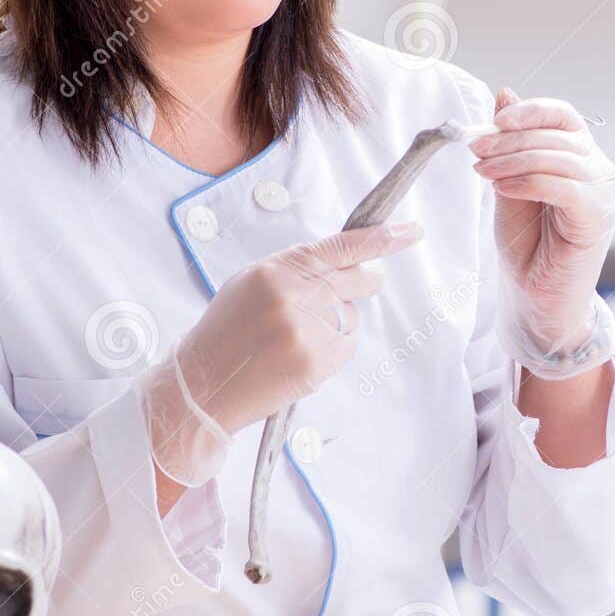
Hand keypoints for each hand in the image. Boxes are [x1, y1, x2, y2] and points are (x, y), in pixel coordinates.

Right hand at [138, 220, 424, 486]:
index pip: (341, 246)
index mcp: (277, 268)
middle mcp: (295, 294)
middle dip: (366, 282)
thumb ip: (296, 270)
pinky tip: (298, 361)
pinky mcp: (317, 361)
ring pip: (351, 318)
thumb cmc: (228, 333)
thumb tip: (345, 263)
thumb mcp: (252, 284)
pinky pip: (345, 349)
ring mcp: (308, 329)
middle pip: (359, 279)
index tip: (411, 231)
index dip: (382, 238)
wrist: (203, 384)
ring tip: (293, 341)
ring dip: (335, 327)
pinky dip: (330, 354)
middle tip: (363, 286)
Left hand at [467, 88, 614, 352]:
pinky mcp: (598, 216)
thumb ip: (510, 144)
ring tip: (482, 172)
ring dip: (512, 161)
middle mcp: (601, 169)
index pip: (562, 115)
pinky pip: (562, 186)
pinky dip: (528, 182)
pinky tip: (501, 188)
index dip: (529, 112)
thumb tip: (505, 92)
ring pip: (557, 157)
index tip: (493, 122)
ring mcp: (604, 192)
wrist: (535, 298)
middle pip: (556, 134)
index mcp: (582, 155)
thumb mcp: (509, 183)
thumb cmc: (525, 244)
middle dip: (509, 140)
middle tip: (475, 149)